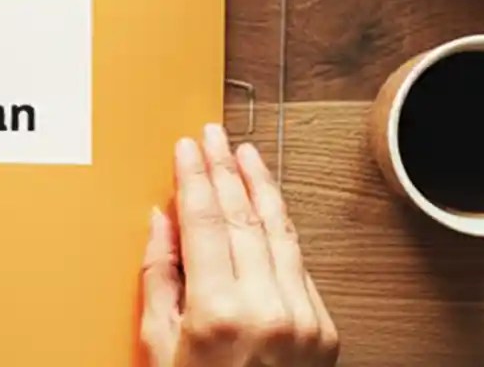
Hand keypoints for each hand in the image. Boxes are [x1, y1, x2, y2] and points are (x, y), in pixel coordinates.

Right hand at [140, 124, 338, 366]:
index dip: (193, 178)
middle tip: (212, 137)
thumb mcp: (158, 350)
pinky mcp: (325, 329)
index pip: (204, 222)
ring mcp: (304, 318)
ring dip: (260, 187)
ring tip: (244, 155)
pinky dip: (280, 230)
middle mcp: (267, 310)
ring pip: (280, 232)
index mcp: (218, 315)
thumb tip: (161, 221)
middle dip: (224, 170)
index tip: (186, 148)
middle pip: (243, 218)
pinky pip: (298, 264)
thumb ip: (158, 279)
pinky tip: (267, 206)